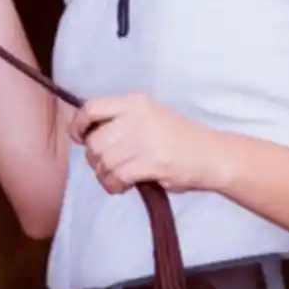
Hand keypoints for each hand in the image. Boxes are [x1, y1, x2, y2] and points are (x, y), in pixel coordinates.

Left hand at [68, 94, 224, 194]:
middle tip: (107, 165)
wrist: (210, 155)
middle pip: (95, 141)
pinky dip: (113, 185)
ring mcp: (146, 139)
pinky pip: (116, 176)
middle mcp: (138, 117)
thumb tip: (87, 137)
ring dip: (104, 175)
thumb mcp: (149, 117)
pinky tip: (122, 186)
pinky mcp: (152, 162)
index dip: (78, 125)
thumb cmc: (177, 139)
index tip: (80, 138)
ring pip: (104, 161)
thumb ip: (120, 121)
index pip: (91, 108)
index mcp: (135, 103)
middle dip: (94, 158)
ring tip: (116, 178)